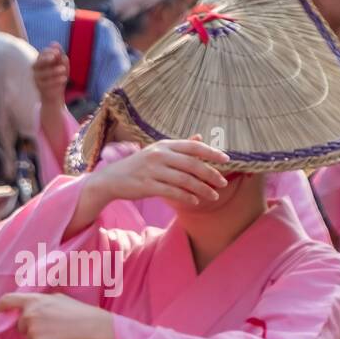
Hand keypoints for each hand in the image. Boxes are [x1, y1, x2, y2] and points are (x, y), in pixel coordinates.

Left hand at [0, 292, 115, 338]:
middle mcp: (29, 315)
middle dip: (30, 328)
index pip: (8, 300)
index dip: (0, 306)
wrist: (91, 326)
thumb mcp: (57, 298)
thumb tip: (29, 307)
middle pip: (20, 326)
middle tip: (51, 328)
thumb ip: (39, 302)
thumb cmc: (78, 311)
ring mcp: (32, 331)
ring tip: (57, 335)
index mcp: (33, 300)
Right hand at [33, 43, 69, 103]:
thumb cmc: (59, 75)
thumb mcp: (62, 63)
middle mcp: (36, 69)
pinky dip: (56, 81)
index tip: (58, 52)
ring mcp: (36, 78)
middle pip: (37, 63)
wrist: (56, 93)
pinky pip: (46, 84)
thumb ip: (59, 55)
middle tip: (55, 57)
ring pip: (42, 74)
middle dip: (46, 59)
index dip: (49, 52)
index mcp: (41, 60)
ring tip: (63, 69)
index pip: (42, 54)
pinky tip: (64, 78)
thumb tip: (54, 43)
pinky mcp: (39, 87)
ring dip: (53, 70)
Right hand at [89, 136, 229, 206]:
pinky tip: (196, 201)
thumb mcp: (158, 151)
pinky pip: (172, 192)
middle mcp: (159, 155)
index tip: (226, 160)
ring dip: (202, 189)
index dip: (211, 152)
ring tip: (214, 196)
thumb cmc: (139, 165)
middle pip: (192, 164)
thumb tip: (200, 137)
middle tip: (223, 183)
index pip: (193, 146)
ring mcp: (152, 170)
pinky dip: (186, 197)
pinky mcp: (147, 185)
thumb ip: (180, 146)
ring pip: (184, 180)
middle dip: (211, 174)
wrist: (113, 179)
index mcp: (164, 145)